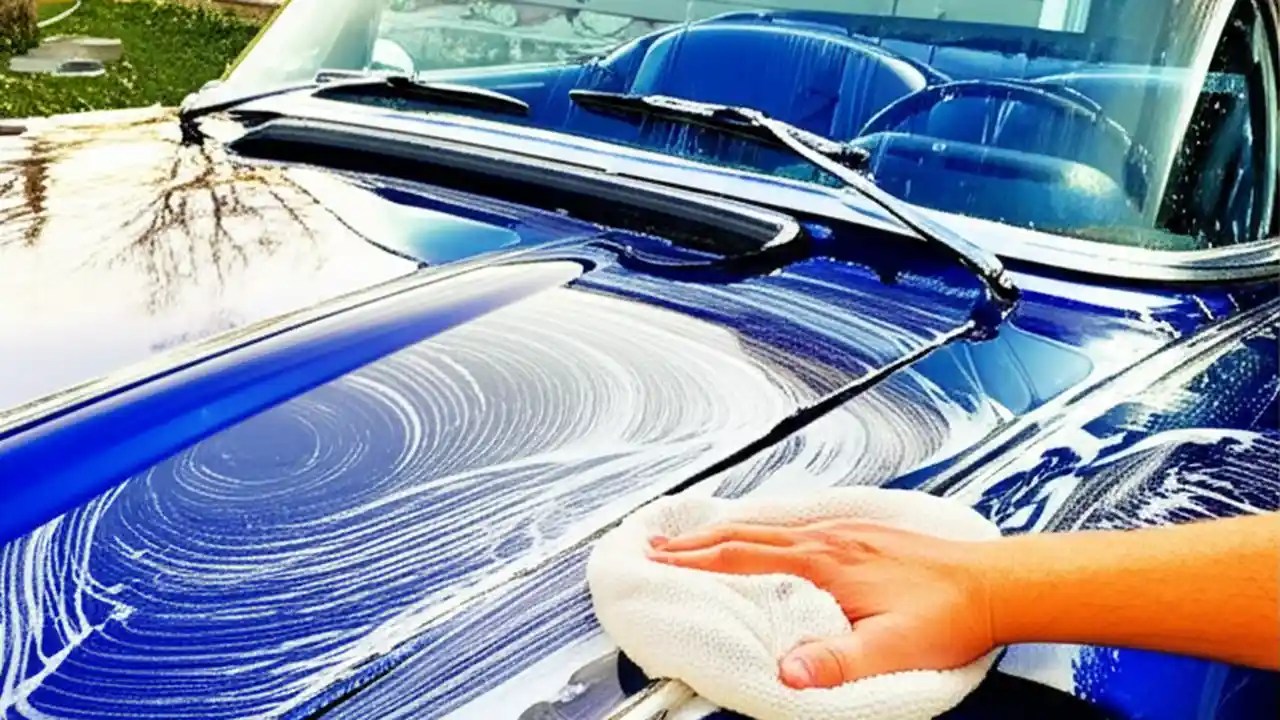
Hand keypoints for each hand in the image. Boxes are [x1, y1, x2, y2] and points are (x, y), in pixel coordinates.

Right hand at [647, 520, 994, 688]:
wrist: (996, 585)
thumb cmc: (951, 613)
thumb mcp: (894, 649)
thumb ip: (839, 661)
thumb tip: (789, 672)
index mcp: (827, 562)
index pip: (745, 557)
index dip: (696, 560)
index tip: (660, 561)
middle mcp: (829, 538)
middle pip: (746, 533)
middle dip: (695, 540)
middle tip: (657, 545)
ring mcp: (843, 532)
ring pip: (768, 524)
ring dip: (724, 530)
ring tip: (693, 536)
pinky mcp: (859, 535)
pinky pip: (793, 524)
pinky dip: (760, 527)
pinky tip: (761, 533)